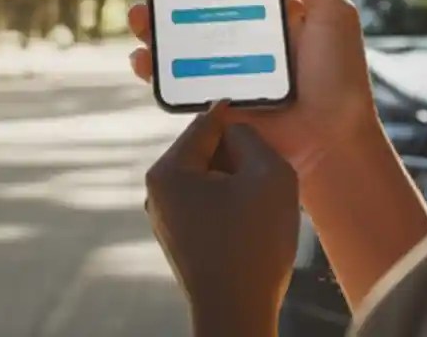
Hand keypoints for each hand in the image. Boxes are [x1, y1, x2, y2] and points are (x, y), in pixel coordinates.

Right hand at [123, 0, 380, 176]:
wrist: (332, 140)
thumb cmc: (340, 77)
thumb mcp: (332, 14)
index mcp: (263, 9)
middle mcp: (235, 33)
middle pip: (185, 0)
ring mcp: (218, 66)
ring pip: (170, 37)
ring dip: (145, 19)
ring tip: (139, 12)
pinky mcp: (208, 99)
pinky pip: (170, 80)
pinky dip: (149, 67)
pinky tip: (142, 56)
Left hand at [146, 102, 298, 335]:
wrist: (238, 313)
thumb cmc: (254, 244)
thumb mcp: (269, 174)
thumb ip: (252, 138)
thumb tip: (237, 132)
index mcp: (168, 171)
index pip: (207, 123)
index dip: (239, 118)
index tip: (261, 113)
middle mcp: (157, 192)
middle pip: (205, 151)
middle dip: (238, 157)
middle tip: (265, 172)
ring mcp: (165, 218)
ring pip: (209, 179)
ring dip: (237, 182)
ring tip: (260, 205)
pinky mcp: (179, 239)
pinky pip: (208, 205)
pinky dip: (231, 205)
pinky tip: (251, 226)